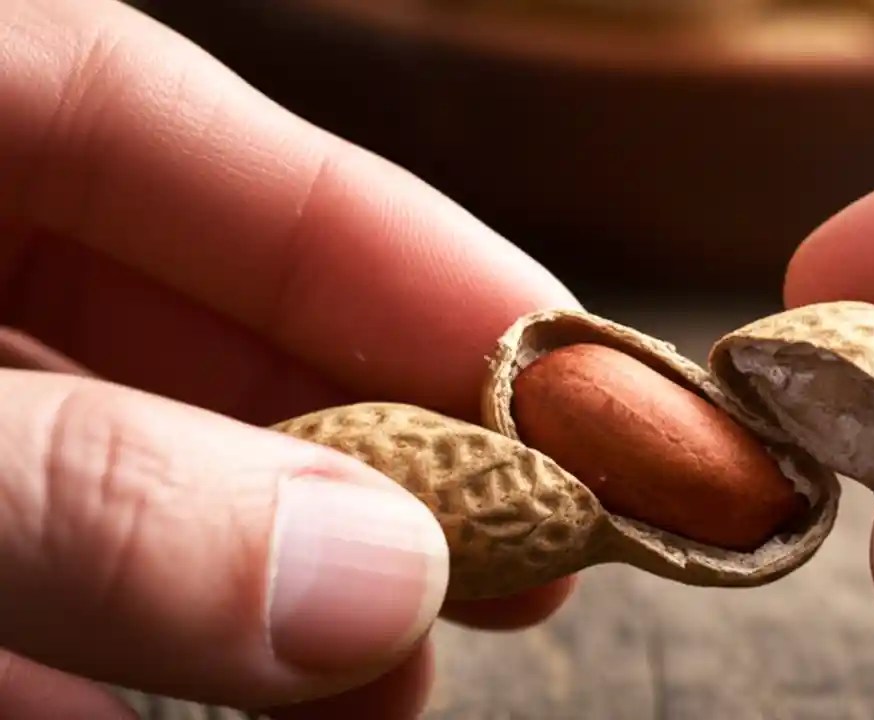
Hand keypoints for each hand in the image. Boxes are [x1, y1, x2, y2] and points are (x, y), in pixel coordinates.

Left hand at [0, 0, 578, 717]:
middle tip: (525, 561)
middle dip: (372, 462)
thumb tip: (375, 583)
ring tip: (377, 680)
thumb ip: (93, 495)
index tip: (599, 408)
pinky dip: (54, 645)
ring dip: (242, 577)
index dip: (447, 292)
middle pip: (211, 324)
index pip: (262, 176)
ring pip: (109, 449)